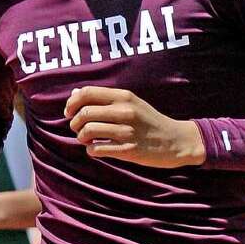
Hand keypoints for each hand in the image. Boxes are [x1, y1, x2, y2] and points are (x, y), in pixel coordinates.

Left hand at [65, 87, 205, 167]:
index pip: (87, 93)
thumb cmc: (150, 121)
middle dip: (74, 123)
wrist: (176, 140)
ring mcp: (127, 132)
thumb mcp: (132, 103)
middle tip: (77, 129)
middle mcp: (125, 111)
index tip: (69, 112)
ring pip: (88, 131)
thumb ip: (105, 98)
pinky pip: (97, 149)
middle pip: (84, 113)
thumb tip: (75, 93)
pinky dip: (91, 150)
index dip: (72, 103)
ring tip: (86, 140)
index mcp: (124, 97)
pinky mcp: (128, 151)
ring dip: (81, 137)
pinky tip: (96, 149)